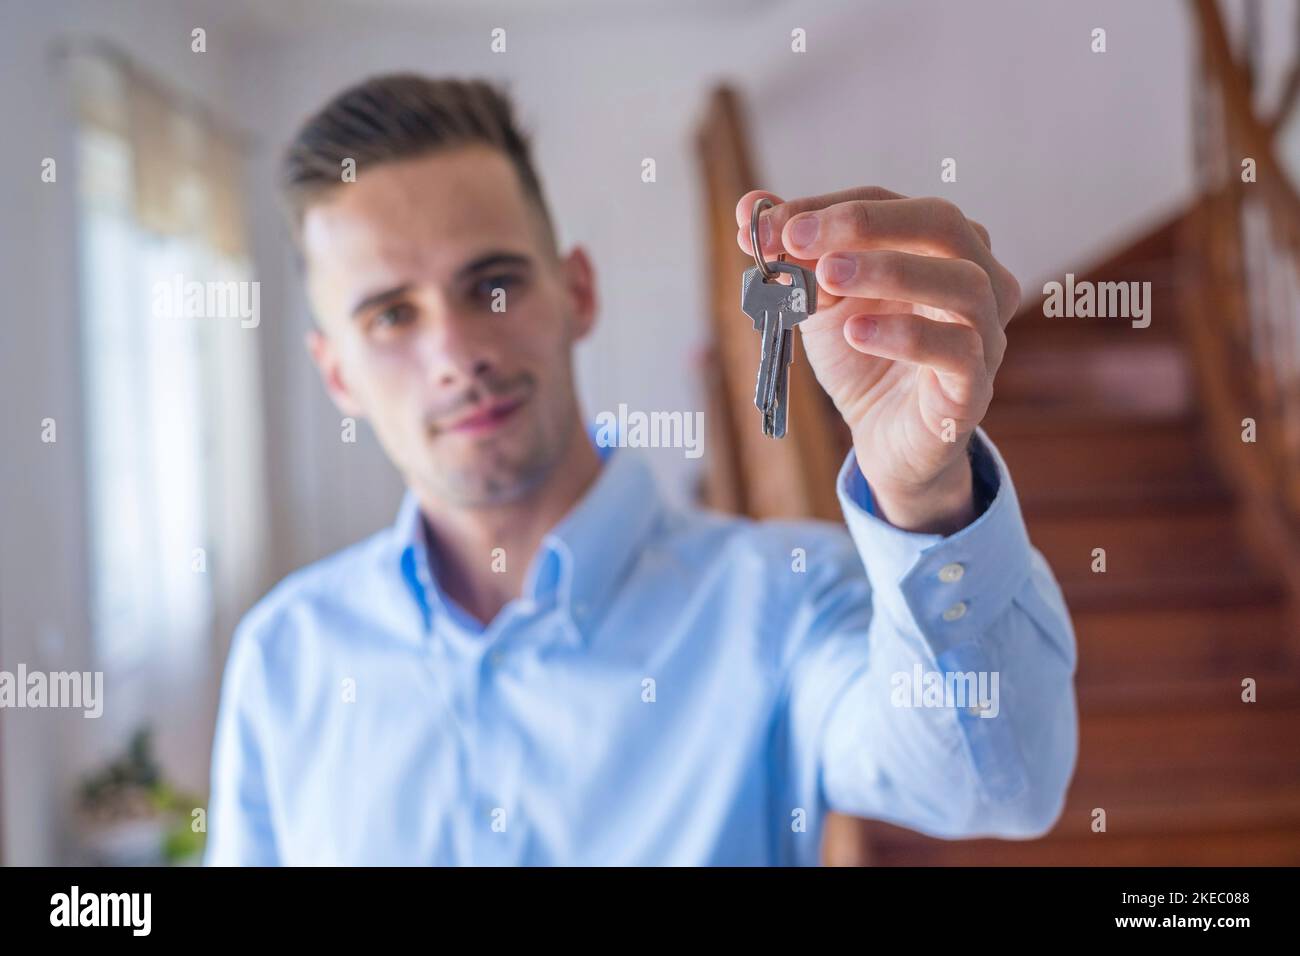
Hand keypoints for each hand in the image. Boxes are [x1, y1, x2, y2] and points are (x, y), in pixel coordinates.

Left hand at [735, 187, 1020, 533]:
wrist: (883, 438)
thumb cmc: (862, 358)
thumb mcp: (820, 301)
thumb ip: (793, 254)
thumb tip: (749, 208)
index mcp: (937, 245)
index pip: (885, 202)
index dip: (823, 207)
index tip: (763, 222)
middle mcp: (975, 277)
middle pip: (940, 223)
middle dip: (862, 224)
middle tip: (796, 238)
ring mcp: (984, 332)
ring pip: (962, 283)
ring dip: (890, 271)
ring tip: (827, 276)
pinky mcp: (974, 387)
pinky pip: (956, 351)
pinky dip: (906, 336)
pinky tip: (857, 332)